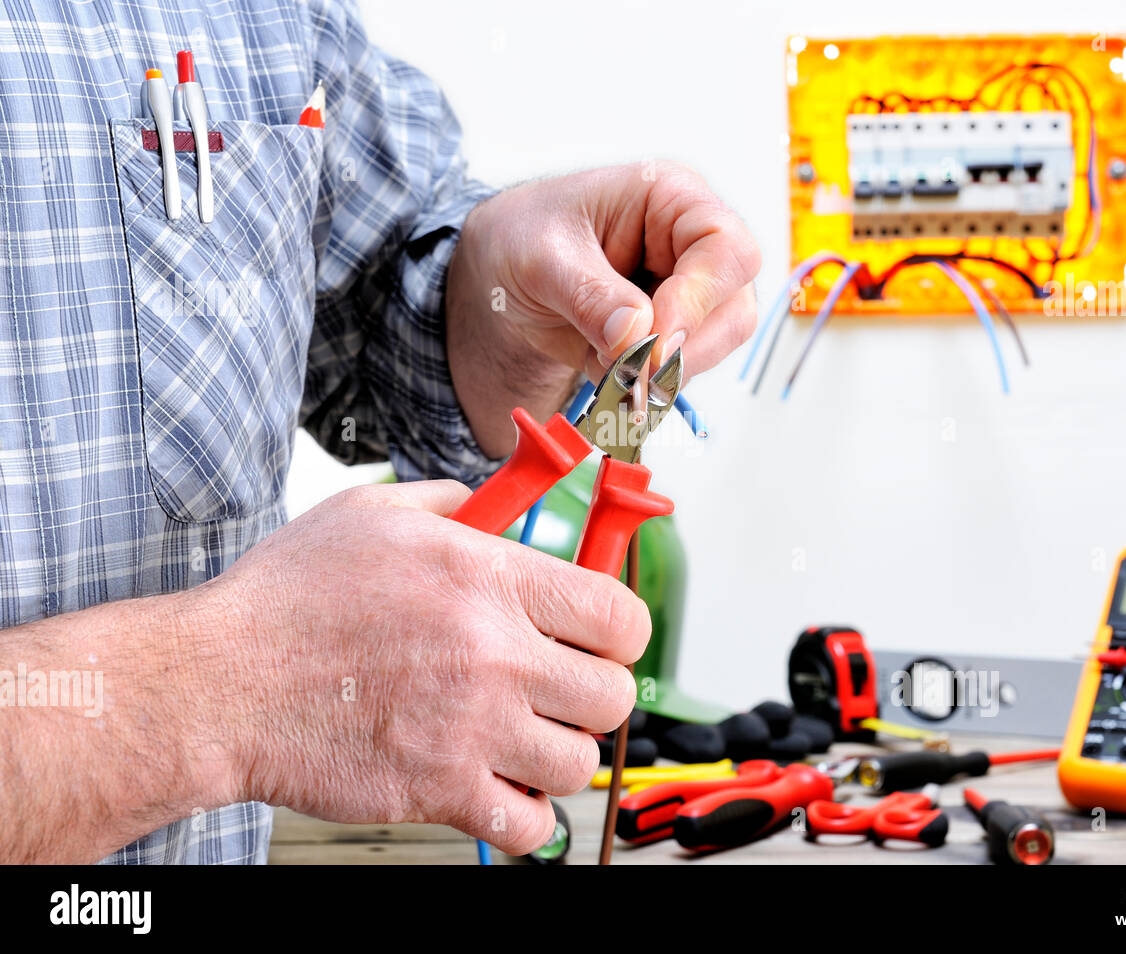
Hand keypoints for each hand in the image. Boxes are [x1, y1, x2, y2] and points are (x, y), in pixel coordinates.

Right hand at [198, 480, 649, 854]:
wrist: (221, 682)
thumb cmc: (286, 600)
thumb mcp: (373, 514)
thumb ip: (451, 502)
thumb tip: (492, 503)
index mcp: (488, 578)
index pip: (618, 614)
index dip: (621, 630)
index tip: (603, 637)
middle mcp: (494, 654)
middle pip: (613, 695)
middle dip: (595, 693)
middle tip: (563, 690)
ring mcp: (471, 727)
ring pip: (578, 763)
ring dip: (560, 753)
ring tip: (526, 737)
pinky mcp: (439, 789)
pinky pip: (529, 826)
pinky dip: (526, 815)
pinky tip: (500, 786)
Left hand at [446, 162, 760, 454]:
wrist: (501, 278)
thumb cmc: (523, 238)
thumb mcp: (541, 259)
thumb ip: (589, 295)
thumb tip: (636, 337)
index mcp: (670, 199)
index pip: (726, 248)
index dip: (700, 298)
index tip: (655, 336)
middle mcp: (691, 246)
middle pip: (734, 308)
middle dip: (683, 348)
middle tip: (630, 369)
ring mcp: (688, 294)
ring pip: (714, 347)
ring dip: (660, 370)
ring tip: (599, 358)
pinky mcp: (672, 335)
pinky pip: (681, 371)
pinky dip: (641, 382)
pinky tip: (600, 362)